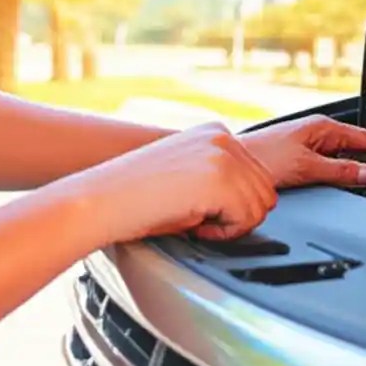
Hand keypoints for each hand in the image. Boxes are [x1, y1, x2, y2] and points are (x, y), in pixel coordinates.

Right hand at [68, 123, 277, 242]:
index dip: (236, 203)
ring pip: (261, 207)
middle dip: (238, 215)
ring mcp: (223, 156)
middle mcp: (223, 138)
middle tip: (202, 220)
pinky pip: (247, 219)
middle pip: (266, 191)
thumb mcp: (189, 173)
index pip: (260, 176)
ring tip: (196, 222)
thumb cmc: (136, 196)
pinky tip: (195, 226)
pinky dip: (224, 234)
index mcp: (217, 132)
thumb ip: (224, 176)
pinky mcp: (220, 180)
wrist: (99, 200)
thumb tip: (260, 199)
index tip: (203, 207)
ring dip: (232, 225)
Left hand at [238, 115, 365, 189]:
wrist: (233, 164)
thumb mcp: (307, 167)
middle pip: (360, 148)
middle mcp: (320, 133)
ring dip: (362, 171)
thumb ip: (341, 170)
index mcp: (324, 128)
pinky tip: (351, 185)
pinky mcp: (305, 158)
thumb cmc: (262, 158)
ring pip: (348, 158)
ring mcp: (313, 145)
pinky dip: (348, 175)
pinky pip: (335, 165)